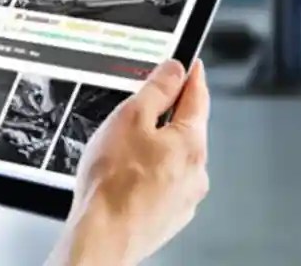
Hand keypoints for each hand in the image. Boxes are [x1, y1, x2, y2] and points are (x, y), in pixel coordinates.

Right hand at [48, 60, 210, 265]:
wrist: (102, 235)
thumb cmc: (113, 183)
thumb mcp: (130, 117)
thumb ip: (156, 89)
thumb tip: (174, 70)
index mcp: (192, 142)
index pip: (198, 96)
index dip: (190, 76)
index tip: (189, 65)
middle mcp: (197, 171)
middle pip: (186, 128)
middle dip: (165, 116)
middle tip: (136, 112)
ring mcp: (186, 197)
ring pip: (174, 159)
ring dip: (156, 149)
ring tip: (121, 154)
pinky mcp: (171, 216)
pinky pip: (164, 184)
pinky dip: (150, 176)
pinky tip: (125, 179)